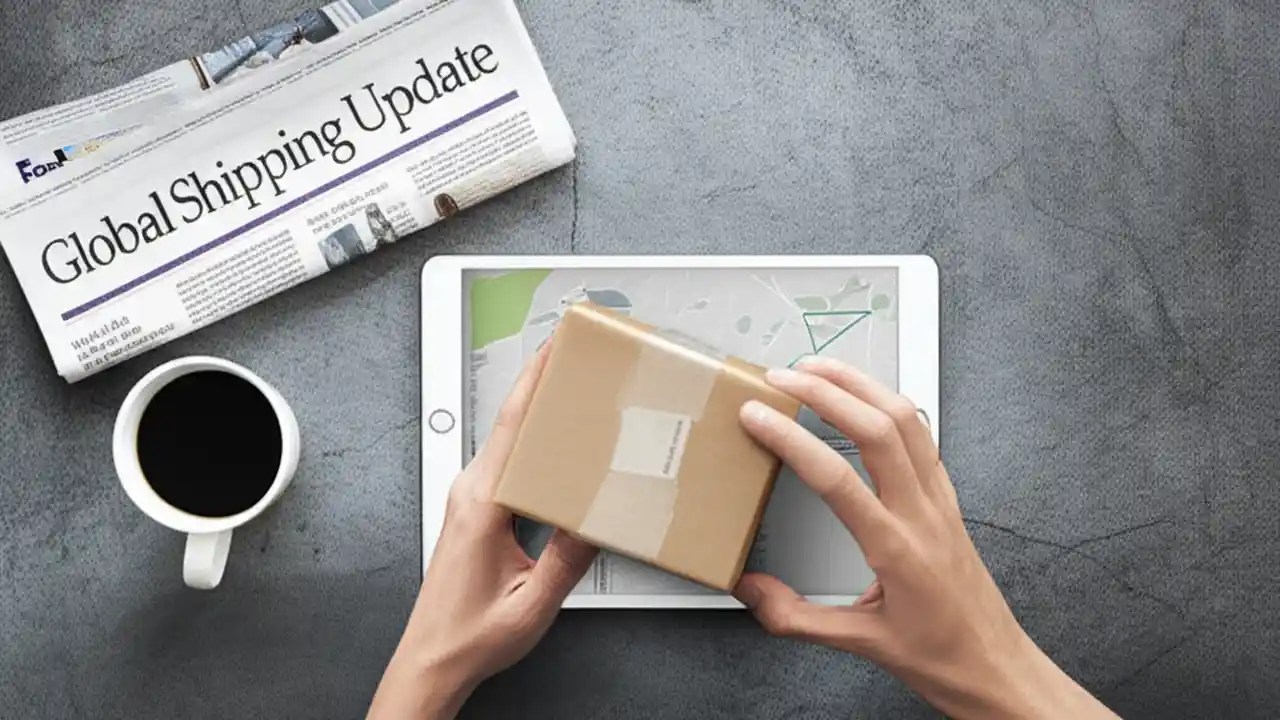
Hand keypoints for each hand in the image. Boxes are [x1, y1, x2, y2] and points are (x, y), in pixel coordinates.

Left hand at [368, 344, 596, 719]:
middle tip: (574, 356)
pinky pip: (508, 463)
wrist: (432, 661)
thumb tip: (597, 517)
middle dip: (542, 383)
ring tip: (572, 391)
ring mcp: (470, 501)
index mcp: (482, 507)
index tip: (554, 349)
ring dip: (538, 412)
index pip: (511, 428)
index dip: (534, 382)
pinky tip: (554, 445)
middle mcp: (471, 495)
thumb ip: (569, 560)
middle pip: (511, 423)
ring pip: (509, 442)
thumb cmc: (469, 637)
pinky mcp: (475, 512)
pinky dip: (532, 443)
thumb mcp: (533, 604)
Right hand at [735, 357, 1117, 719]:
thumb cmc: (941, 657)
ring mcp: (941, 502)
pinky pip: (923, 437)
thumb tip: (749, 589)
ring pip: (907, 420)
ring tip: (821, 368)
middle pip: (878, 428)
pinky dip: (890, 405)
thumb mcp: (859, 644)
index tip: (758, 417)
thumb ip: (795, 617)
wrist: (997, 668)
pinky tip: (869, 398)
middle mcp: (923, 515)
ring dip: (862, 385)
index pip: (835, 478)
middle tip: (783, 377)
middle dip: (826, 391)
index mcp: (896, 549)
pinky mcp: (949, 500)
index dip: (790, 439)